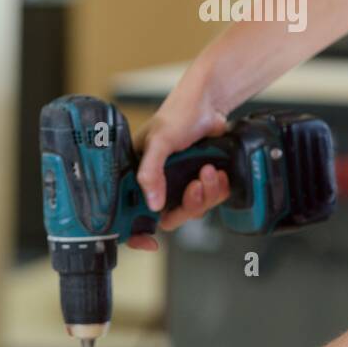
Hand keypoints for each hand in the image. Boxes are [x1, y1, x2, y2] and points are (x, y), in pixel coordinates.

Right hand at [126, 88, 231, 251]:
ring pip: (193, 209)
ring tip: (209, 171)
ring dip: (206, 194)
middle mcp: (157, 182)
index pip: (130, 213)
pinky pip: (210, 199)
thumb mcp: (159, 141)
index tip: (148, 243)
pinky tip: (217, 172)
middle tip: (195, 186)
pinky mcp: (199, 181)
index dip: (137, 232)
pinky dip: (217, 189)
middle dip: (188, 205)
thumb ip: (151, 171)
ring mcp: (179, 183)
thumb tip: (151, 202)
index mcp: (138, 175)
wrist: (209, 103)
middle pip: (169, 216)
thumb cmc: (178, 114)